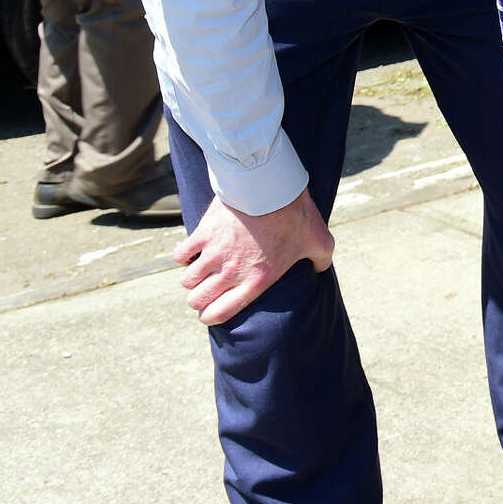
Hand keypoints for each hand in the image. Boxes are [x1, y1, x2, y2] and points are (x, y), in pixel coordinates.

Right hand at [174, 189, 334, 325]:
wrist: (272, 187)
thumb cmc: (297, 215)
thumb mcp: (320, 241)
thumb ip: (321, 260)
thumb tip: (322, 269)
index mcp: (257, 280)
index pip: (220, 313)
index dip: (211, 316)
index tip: (210, 312)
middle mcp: (231, 272)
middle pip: (197, 300)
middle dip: (199, 299)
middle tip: (206, 289)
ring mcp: (214, 254)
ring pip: (187, 280)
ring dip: (192, 277)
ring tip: (202, 270)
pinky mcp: (203, 234)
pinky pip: (180, 255)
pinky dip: (184, 255)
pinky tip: (194, 251)